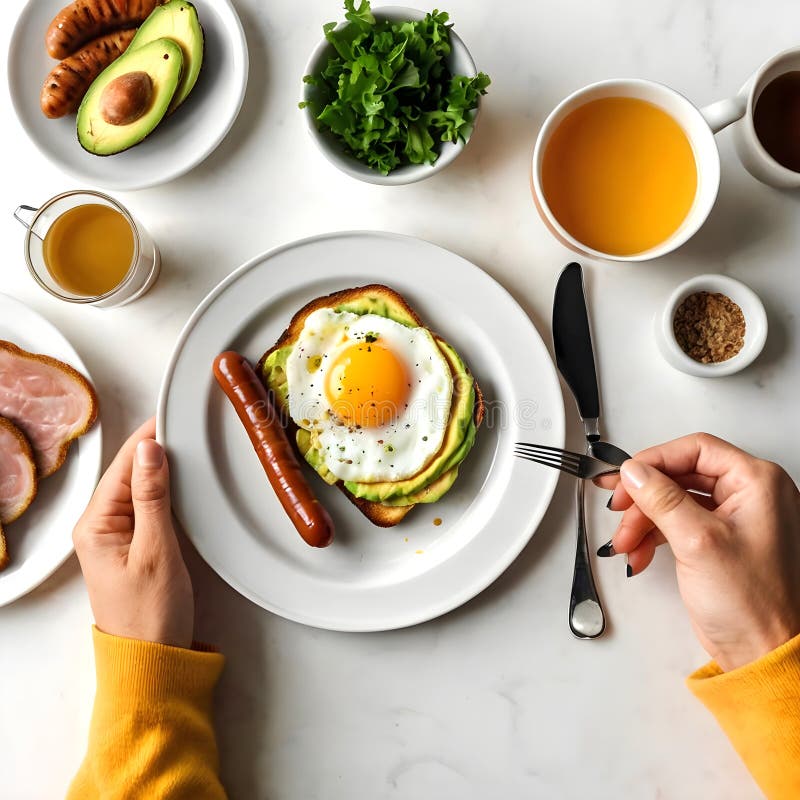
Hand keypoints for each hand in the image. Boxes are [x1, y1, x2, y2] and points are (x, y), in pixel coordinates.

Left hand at [73, 418, 193, 648]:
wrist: (153, 660)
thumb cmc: (151, 613)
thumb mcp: (156, 551)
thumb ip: (152, 498)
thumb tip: (150, 450)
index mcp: (95, 526)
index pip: (123, 467)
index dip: (147, 438)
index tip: (171, 413)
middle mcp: (99, 527)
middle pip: (127, 474)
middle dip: (154, 448)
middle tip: (186, 424)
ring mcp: (115, 538)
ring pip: (137, 489)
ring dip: (160, 467)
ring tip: (187, 443)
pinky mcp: (132, 547)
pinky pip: (145, 506)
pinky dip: (163, 489)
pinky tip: (179, 479)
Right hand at [600, 433, 799, 671]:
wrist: (762, 653)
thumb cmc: (753, 605)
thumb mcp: (697, 541)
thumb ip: (662, 498)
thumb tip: (635, 471)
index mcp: (758, 483)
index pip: (695, 449)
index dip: (655, 460)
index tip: (626, 477)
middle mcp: (750, 495)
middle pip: (680, 474)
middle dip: (644, 497)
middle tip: (620, 510)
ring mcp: (735, 518)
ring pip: (674, 499)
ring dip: (644, 520)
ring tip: (628, 542)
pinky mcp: (720, 540)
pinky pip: (678, 522)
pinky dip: (655, 535)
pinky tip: (641, 552)